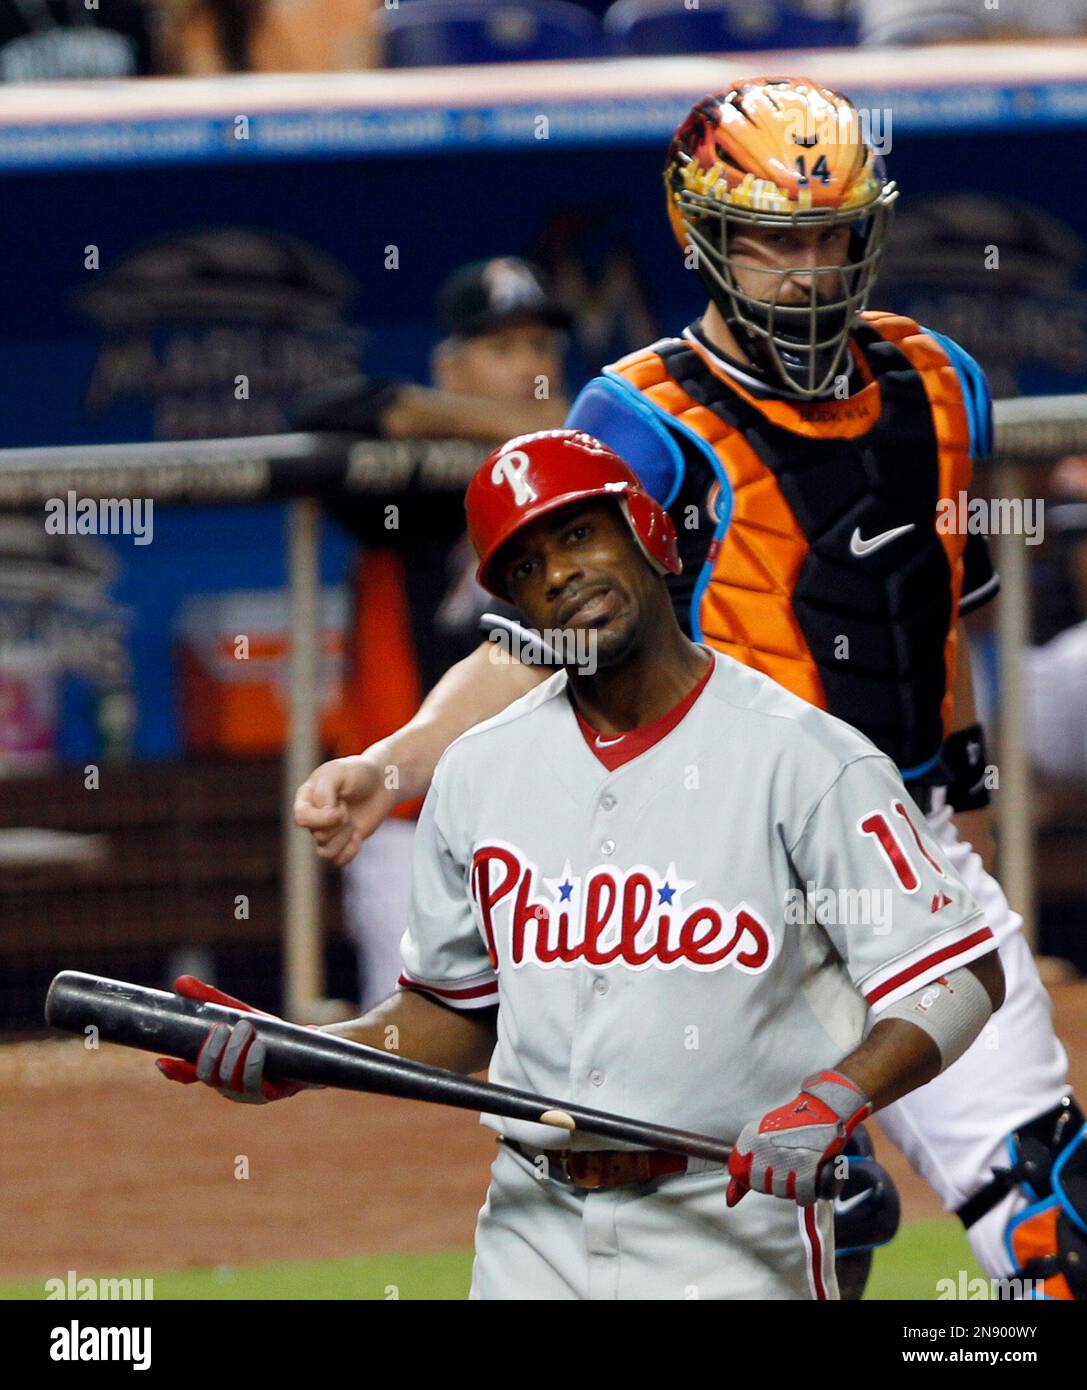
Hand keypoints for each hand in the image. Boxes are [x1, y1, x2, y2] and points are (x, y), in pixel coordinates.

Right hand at [155, 976, 309, 1103]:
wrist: (306, 1045)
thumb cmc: (266, 1031)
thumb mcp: (238, 1012)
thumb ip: (211, 999)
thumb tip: (180, 981)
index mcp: (215, 1067)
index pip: (188, 1074)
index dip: (174, 1071)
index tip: (162, 1061)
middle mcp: (226, 1084)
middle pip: (207, 1074)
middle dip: (212, 1051)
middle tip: (224, 1027)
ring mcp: (245, 1092)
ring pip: (229, 1080)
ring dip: (235, 1053)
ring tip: (245, 1028)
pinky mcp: (268, 1094)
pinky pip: (254, 1084)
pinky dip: (253, 1064)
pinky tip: (258, 1047)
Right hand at [293, 754, 396, 866]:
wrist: (382, 781)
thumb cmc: (358, 773)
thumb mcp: (337, 772)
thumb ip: (323, 792)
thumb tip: (324, 815)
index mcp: (306, 798)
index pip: (301, 818)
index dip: (321, 818)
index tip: (341, 808)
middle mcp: (313, 818)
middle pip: (318, 835)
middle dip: (339, 824)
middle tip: (348, 807)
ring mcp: (327, 832)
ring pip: (326, 852)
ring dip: (344, 839)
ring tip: (352, 823)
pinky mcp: (342, 843)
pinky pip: (339, 861)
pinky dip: (351, 850)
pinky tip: (358, 834)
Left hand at [726, 1070, 870, 1207]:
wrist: (823, 1108)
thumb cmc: (793, 1124)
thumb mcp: (762, 1137)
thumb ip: (744, 1168)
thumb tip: (729, 1200)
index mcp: (750, 1139)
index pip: (740, 1173)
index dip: (755, 1175)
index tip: (766, 1168)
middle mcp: (765, 1149)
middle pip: (761, 1185)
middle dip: (773, 1181)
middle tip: (786, 1167)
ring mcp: (785, 1159)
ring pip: (781, 1191)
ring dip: (791, 1186)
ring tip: (799, 1168)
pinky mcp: (807, 1168)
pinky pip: (802, 1195)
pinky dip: (807, 1193)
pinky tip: (809, 1180)